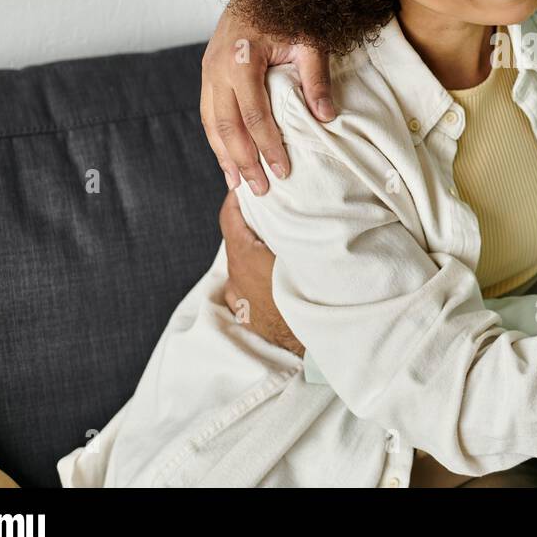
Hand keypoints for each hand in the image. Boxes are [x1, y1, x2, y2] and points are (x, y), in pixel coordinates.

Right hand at [200, 0, 335, 194]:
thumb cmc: (289, 9)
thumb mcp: (310, 39)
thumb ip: (316, 78)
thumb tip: (326, 118)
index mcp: (241, 58)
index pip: (254, 115)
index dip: (268, 146)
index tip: (283, 171)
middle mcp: (216, 66)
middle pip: (226, 125)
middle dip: (243, 161)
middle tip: (261, 190)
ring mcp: (207, 69)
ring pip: (210, 122)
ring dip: (224, 156)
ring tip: (239, 185)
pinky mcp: (207, 71)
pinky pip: (208, 112)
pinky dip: (217, 139)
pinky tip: (227, 160)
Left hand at [219, 191, 304, 356]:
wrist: (303, 351)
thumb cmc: (307, 300)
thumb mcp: (307, 258)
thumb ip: (297, 231)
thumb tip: (305, 206)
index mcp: (244, 257)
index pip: (230, 216)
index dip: (237, 197)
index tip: (250, 185)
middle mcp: (236, 275)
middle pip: (237, 238)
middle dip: (252, 221)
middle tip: (273, 207)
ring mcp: (239, 297)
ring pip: (242, 263)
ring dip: (256, 249)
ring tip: (278, 240)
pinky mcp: (246, 315)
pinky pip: (246, 286)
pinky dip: (257, 274)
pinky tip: (273, 275)